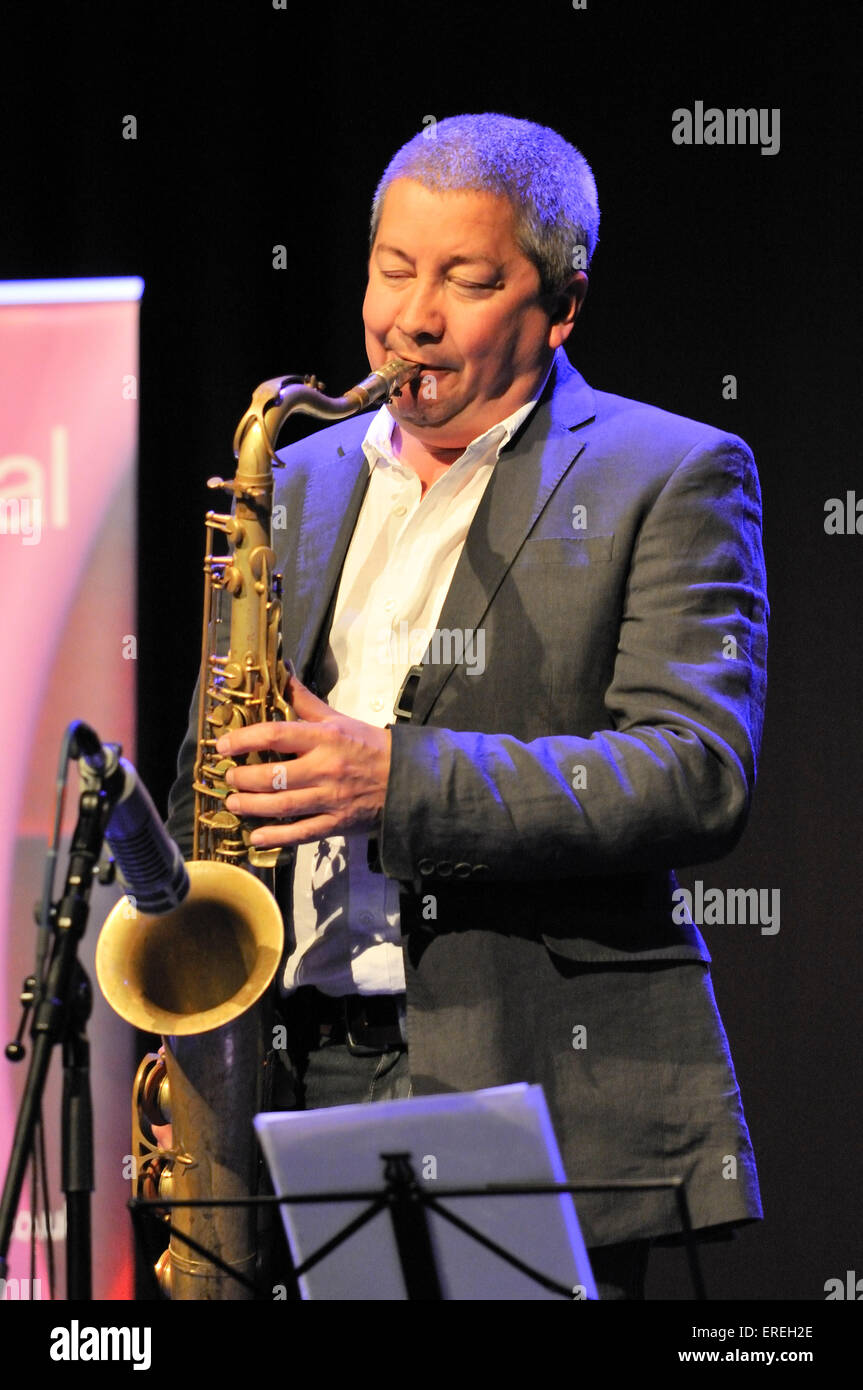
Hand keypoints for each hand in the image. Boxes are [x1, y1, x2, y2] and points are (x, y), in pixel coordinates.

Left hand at [216, 673, 391, 848]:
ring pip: (282, 805)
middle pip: (273, 775)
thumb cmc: (370, 746)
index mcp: (325, 738)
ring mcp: (330, 798)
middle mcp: (325, 768)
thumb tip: (282, 673)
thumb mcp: (339, 719)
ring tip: (234, 803)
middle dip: (243, 778)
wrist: (407, 779)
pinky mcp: (337, 823)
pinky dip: (277, 837)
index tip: (223, 745)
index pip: (277, 734)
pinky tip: (256, 836)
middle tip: (229, 777)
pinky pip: (302, 832)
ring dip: (251, 806)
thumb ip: (306, 701)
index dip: (244, 740)